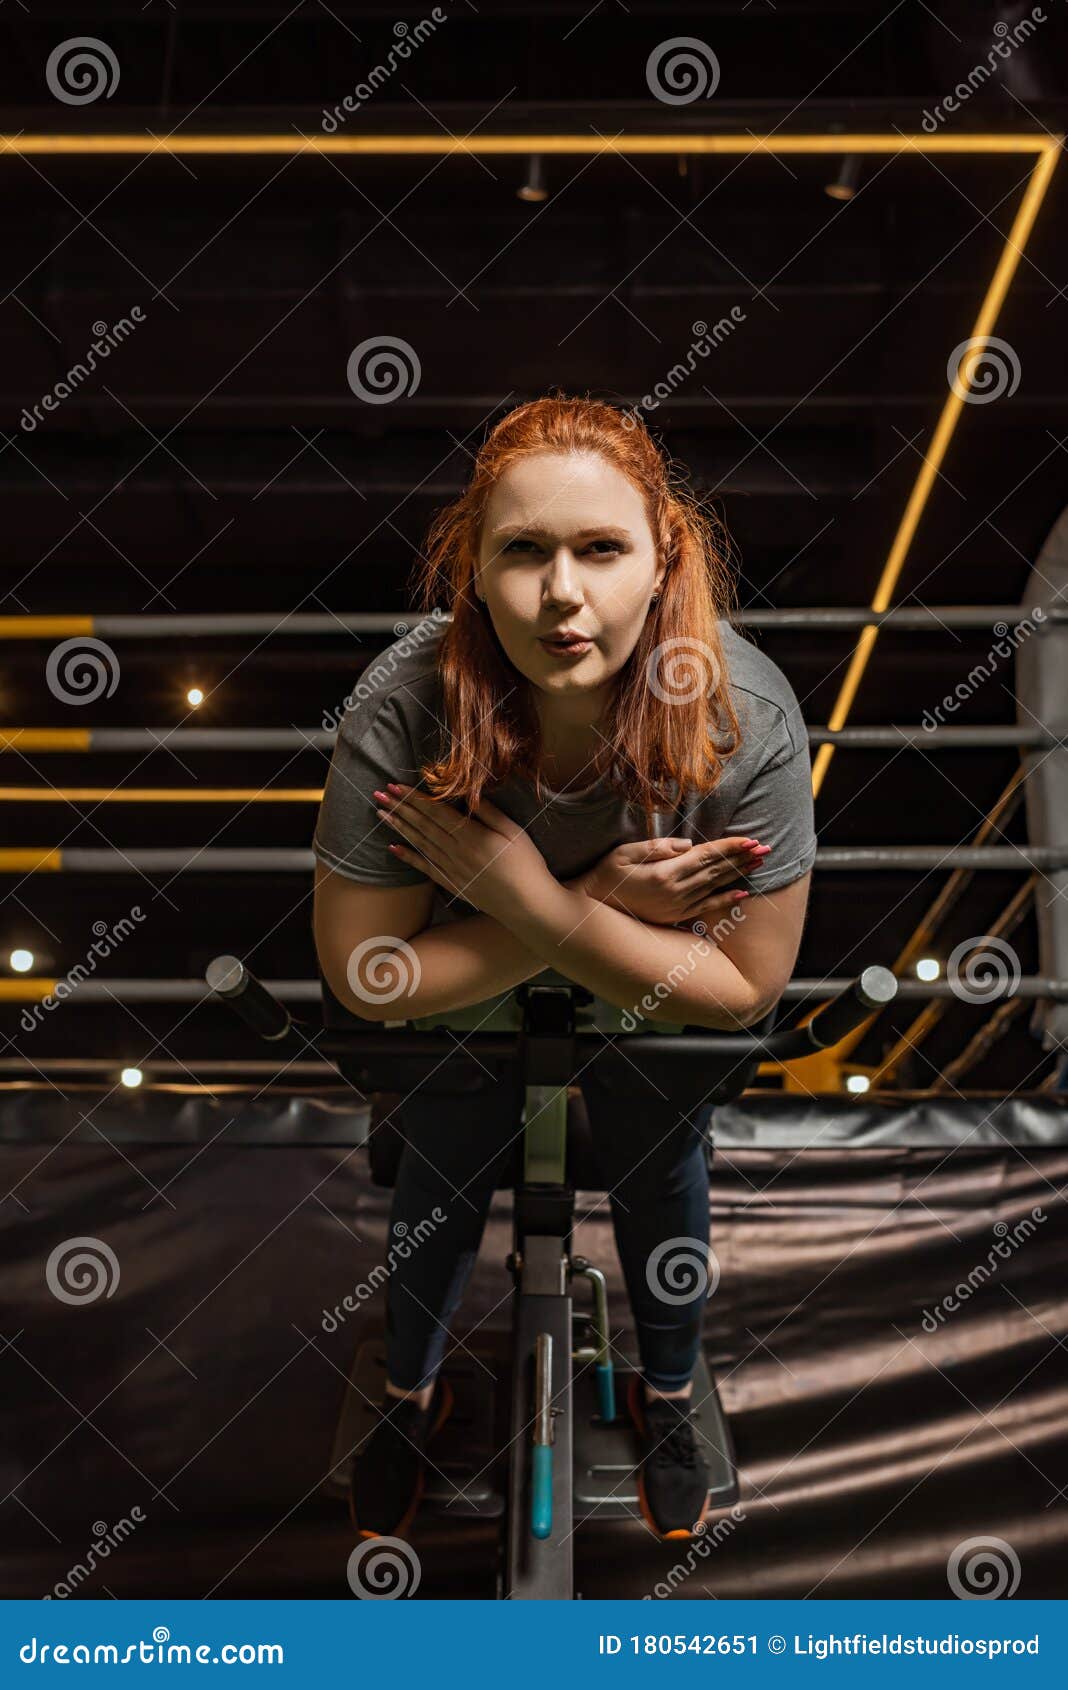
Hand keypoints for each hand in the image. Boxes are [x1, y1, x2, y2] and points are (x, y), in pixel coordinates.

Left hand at [373, 783, 552, 923]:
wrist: (527, 905)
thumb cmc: (526, 865)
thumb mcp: (514, 832)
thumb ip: (490, 813)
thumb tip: (470, 794)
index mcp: (471, 835)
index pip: (435, 811)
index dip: (413, 798)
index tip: (395, 786)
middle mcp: (456, 851)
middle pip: (422, 825)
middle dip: (399, 807)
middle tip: (378, 794)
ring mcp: (452, 869)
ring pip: (419, 843)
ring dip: (398, 827)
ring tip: (380, 814)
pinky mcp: (452, 883)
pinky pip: (425, 868)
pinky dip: (408, 857)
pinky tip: (393, 848)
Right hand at [582, 835, 766, 927]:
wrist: (591, 908)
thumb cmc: (606, 875)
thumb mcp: (624, 854)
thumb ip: (657, 847)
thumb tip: (689, 845)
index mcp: (665, 873)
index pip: (706, 856)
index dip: (730, 847)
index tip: (751, 839)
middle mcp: (675, 892)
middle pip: (717, 870)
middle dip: (743, 858)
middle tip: (766, 848)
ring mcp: (676, 907)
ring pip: (716, 886)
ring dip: (739, 874)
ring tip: (759, 863)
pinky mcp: (675, 916)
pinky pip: (706, 907)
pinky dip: (725, 900)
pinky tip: (741, 894)